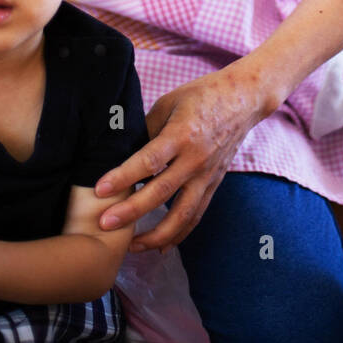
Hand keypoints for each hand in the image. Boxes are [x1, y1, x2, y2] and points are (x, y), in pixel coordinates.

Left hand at [93, 63, 274, 252]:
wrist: (242, 99)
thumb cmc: (201, 95)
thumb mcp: (169, 103)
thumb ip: (148, 130)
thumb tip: (123, 154)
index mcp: (182, 134)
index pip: (149, 161)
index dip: (123, 177)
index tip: (100, 190)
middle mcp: (196, 159)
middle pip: (161, 192)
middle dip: (131, 211)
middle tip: (104, 224)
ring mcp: (207, 175)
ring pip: (182, 215)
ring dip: (155, 235)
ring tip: (131, 247)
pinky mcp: (214, 185)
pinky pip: (195, 215)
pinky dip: (178, 234)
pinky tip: (160, 247)